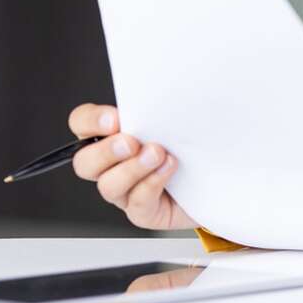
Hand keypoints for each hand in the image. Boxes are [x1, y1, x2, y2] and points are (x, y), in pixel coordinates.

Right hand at [67, 103, 197, 231]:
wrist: (220, 175)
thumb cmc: (194, 142)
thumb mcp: (177, 116)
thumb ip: (161, 105)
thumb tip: (163, 91)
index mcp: (113, 135)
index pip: (82, 123)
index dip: (90, 121)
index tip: (114, 118)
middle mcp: (113, 165)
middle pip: (84, 162)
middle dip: (105, 151)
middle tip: (131, 141)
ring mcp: (126, 191)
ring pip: (108, 186)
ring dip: (131, 169)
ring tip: (157, 154)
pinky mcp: (145, 212)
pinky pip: (137, 204)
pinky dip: (151, 184)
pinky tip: (168, 169)